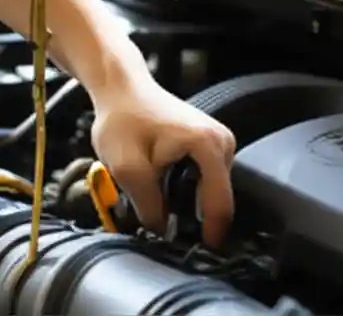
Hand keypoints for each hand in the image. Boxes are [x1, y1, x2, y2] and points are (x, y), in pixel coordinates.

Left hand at [82, 40, 236, 247]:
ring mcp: (218, 141)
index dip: (209, 234)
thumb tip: (162, 233)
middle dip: (192, 218)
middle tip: (162, 225)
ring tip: (156, 200)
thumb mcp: (128, 169)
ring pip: (209, 190)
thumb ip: (149, 207)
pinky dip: (185, 188)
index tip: (197, 254)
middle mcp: (222, 142)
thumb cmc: (123, 119)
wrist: (120, 88)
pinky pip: (204, 178)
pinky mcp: (208, 143)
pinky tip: (162, 186)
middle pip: (216, 199)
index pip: (220, 204)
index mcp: (209, 147)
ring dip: (186, 202)